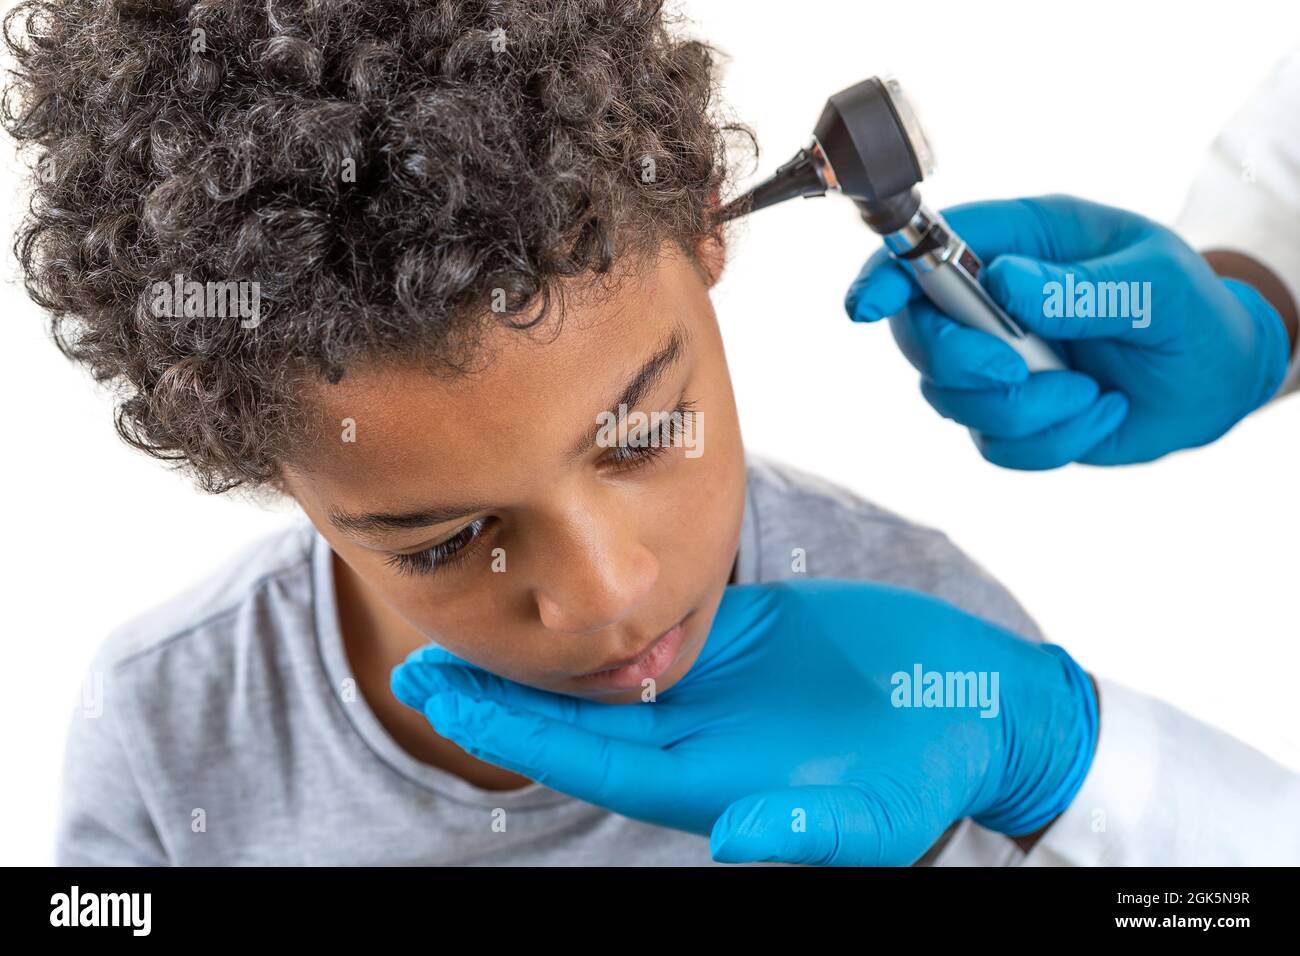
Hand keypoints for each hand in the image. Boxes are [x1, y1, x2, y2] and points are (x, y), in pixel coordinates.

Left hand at [390, 579, 1097, 865]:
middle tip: (417, 652)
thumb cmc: (930, 765)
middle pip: (570, 711)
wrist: (970, 702)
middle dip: (494, 690)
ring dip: (532, 643)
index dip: (511, 731)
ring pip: (597, 664)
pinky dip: (599, 605)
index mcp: (704, 778)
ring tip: (467, 609)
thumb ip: (816, 833)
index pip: (585, 756)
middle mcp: (688, 732)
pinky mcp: (732, 635)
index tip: (440, 698)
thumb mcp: (882, 813)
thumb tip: (741, 843)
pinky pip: (650, 620)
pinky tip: (559, 577)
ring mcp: (706, 683)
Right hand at [844, 195, 1291, 468]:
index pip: (927, 250)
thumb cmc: (1191, 313)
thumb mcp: (1160, 285)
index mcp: (1020, 243)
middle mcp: (991, 302)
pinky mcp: (1007, 416)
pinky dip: (1050, 442)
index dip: (887, 277)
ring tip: (1092, 392)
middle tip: (1017, 372)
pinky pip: (993, 445)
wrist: (1215, 383)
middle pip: (918, 335)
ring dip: (1025, 409)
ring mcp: (993, 362)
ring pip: (950, 400)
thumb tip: (1007, 283)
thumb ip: (1084, 287)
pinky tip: (1098, 412)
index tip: (867, 307)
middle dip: (960, 363)